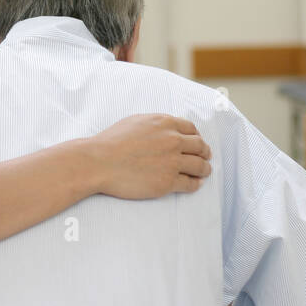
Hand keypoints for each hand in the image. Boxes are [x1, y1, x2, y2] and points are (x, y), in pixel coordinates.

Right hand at [87, 114, 211, 198]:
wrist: (99, 162)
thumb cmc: (111, 142)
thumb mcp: (135, 121)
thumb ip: (155, 124)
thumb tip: (165, 128)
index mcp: (165, 123)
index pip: (191, 129)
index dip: (197, 136)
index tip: (197, 143)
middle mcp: (173, 140)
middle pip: (200, 146)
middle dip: (205, 152)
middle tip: (205, 157)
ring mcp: (172, 162)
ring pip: (200, 166)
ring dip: (205, 169)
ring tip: (204, 172)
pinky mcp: (168, 182)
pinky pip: (190, 184)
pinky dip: (195, 184)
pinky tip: (194, 184)